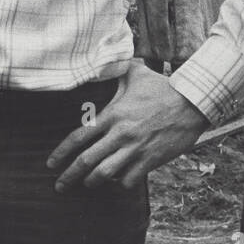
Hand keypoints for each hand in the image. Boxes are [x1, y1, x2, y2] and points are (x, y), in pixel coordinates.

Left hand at [46, 59, 208, 190]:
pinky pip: (129, 179)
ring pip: (105, 174)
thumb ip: (116, 68)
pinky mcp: (151, 160)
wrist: (193, 103)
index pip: (79, 137)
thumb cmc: (163, 88)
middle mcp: (120, 134)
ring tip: (87, 184)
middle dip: (69, 176)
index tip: (51, 163)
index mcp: (113, 114)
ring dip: (92, 182)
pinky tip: (118, 181)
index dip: (61, 153)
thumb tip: (102, 58)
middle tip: (60, 185)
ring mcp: (136, 149)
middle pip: (86, 161)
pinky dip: (120, 183)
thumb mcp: (136, 73)